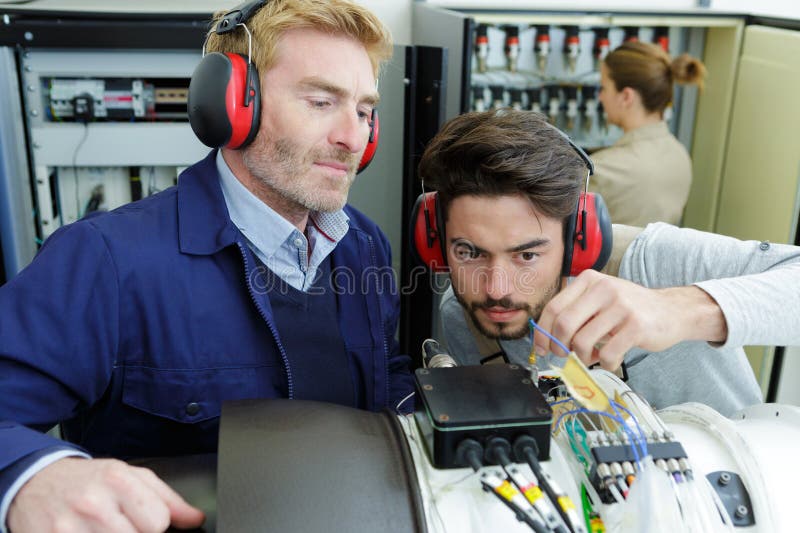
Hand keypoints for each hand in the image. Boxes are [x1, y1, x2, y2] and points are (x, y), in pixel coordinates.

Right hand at [7, 457, 204, 532]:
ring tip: (106, 529)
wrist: (35, 483)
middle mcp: (93, 504)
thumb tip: (195, 519)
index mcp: (118, 481)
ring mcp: (70, 529)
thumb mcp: (130, 476)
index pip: (158, 522)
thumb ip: (167, 498)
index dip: (155, 526)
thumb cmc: (88, 480)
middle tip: (122, 525)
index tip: (144, 521)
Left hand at [533, 269, 726, 369]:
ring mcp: (620, 306)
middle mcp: (603, 288)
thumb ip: (575, 310)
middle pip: (564, 324)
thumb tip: (545, 337)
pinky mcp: (636, 326)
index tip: (541, 348)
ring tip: (592, 356)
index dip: (542, 332)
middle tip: (564, 355)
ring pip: (583, 342)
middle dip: (559, 347)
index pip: (554, 307)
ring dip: (583, 357)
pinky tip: (611, 359)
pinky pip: (608, 354)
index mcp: (589, 280)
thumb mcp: (600, 298)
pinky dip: (605, 364)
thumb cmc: (629, 309)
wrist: (672, 311)